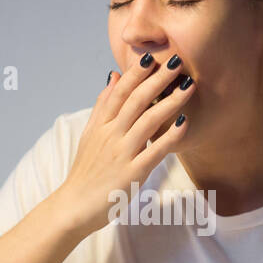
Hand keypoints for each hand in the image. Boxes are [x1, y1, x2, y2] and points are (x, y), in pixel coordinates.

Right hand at [52, 52, 194, 236]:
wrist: (73, 207)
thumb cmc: (85, 172)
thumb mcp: (89, 134)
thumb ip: (103, 106)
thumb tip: (113, 77)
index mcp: (100, 125)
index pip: (119, 92)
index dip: (136, 73)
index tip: (153, 55)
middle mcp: (110, 135)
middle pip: (136, 100)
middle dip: (158, 79)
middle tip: (178, 61)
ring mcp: (121, 154)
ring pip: (148, 120)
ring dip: (170, 101)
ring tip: (188, 85)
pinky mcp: (132, 173)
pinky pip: (155, 150)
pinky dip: (170, 136)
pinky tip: (186, 123)